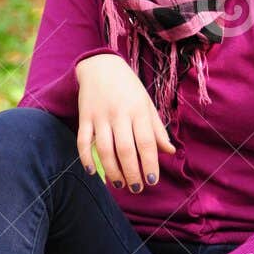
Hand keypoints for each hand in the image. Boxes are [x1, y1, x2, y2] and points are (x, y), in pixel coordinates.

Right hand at [75, 53, 175, 190]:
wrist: (101, 65)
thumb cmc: (129, 88)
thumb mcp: (147, 104)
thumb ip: (157, 129)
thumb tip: (169, 152)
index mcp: (139, 111)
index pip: (146, 143)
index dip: (150, 164)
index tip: (152, 181)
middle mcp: (119, 114)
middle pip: (125, 150)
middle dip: (131, 173)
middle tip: (136, 188)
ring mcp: (100, 116)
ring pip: (104, 149)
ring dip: (111, 170)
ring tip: (119, 184)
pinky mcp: (84, 117)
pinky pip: (83, 141)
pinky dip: (85, 158)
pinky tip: (92, 173)